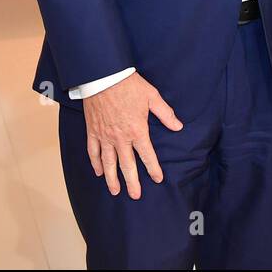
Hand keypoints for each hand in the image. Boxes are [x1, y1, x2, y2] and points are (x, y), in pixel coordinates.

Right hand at [83, 72, 182, 197]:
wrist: (104, 76)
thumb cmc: (129, 85)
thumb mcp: (152, 97)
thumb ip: (165, 114)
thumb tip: (178, 127)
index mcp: (137, 130)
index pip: (147, 155)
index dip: (153, 168)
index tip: (157, 179)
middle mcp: (120, 138)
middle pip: (127, 165)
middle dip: (132, 182)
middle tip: (135, 195)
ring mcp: (104, 136)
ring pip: (108, 162)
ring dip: (112, 178)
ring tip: (115, 191)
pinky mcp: (93, 131)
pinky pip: (93, 151)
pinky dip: (95, 163)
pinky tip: (98, 172)